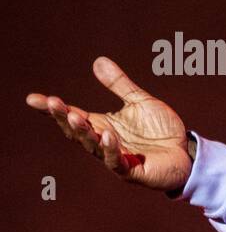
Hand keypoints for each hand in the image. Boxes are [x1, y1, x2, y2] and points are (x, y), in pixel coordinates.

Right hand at [25, 56, 192, 192]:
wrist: (187, 153)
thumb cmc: (161, 131)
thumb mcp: (140, 102)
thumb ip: (120, 85)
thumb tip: (98, 61)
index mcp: (103, 125)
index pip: (73, 116)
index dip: (54, 109)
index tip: (34, 99)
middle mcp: (105, 142)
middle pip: (77, 131)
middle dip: (63, 118)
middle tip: (53, 103)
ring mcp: (117, 158)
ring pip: (93, 147)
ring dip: (83, 133)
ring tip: (75, 117)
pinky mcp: (133, 171)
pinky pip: (117, 162)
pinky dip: (111, 149)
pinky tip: (107, 135)